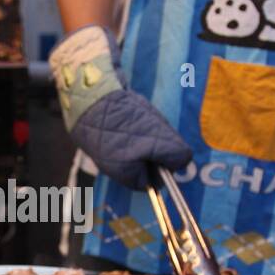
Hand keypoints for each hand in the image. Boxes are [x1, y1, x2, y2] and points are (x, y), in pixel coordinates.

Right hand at [50, 25, 191, 190]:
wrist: (91, 93)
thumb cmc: (127, 122)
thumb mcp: (160, 142)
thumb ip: (177, 156)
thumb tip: (183, 161)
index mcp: (124, 174)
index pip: (151, 181)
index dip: (164, 166)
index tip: (167, 149)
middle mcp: (113, 164)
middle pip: (146, 161)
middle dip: (155, 145)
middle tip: (155, 129)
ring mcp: (106, 146)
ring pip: (138, 143)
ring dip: (146, 130)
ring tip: (142, 116)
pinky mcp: (103, 127)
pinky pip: (127, 129)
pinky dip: (133, 119)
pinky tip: (132, 109)